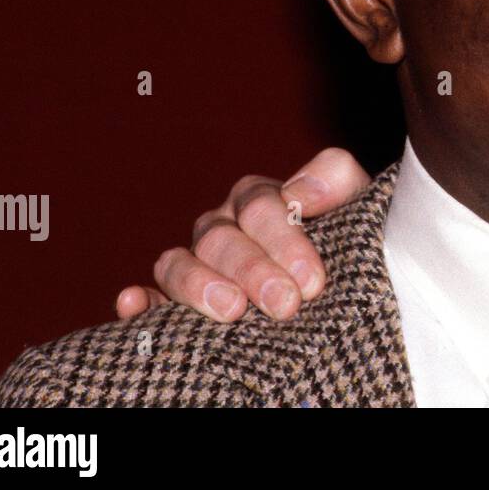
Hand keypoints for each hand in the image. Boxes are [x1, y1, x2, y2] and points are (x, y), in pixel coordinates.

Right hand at [115, 147, 370, 322]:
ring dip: (198, 285)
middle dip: (253, 271)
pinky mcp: (176, 302)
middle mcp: (222, 227)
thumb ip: (334, 179)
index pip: (259, 207)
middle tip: (285, 304)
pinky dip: (139, 301)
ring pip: (177, 263)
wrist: (345, 281)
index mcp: (259, 200)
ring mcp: (196, 264)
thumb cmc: (348, 239)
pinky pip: (148, 297)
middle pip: (220, 238)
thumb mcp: (354, 203)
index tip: (312, 279)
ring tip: (231, 310)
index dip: (284, 239)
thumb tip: (300, 193)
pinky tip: (134, 303)